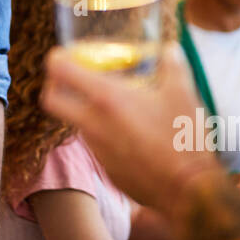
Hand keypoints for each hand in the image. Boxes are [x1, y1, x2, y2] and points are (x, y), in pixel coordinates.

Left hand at [40, 43, 223, 239]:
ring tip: (111, 105)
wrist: (188, 191)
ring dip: (84, 111)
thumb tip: (169, 48)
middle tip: (71, 79)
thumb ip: (172, 64)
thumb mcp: (182, 92)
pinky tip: (129, 133)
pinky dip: (104, 135)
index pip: (60, 72)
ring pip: (76, 124)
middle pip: (51, 101)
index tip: (63, 55)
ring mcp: (97, 150)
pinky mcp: (107, 170)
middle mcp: (93, 124)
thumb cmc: (183, 138)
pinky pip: (97, 146)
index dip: (56, 59)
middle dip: (54, 86)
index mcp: (107, 99)